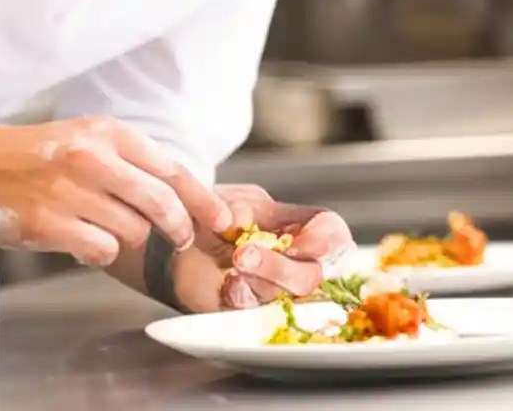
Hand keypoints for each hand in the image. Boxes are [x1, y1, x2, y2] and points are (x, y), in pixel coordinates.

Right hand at [0, 116, 232, 265]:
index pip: (175, 170)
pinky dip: (100, 252)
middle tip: (181, 240)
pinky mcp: (48, 225)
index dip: (205, 201)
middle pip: (163, 204)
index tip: (223, 221)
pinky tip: (80, 240)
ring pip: (134, 231)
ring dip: (128, 238)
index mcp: (110, 134)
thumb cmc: (38, 155)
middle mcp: (93, 159)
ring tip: (101, 226)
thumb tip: (188, 197)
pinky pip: (102, 251)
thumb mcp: (90, 139)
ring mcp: (70, 192)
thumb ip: (134, 162)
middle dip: (180, 228)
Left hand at [170, 185, 353, 312]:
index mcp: (302, 227)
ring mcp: (274, 288)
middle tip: (245, 254)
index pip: (333, 234)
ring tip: (234, 263)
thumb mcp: (229, 200)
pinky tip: (227, 284)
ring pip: (285, 297)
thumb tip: (239, 221)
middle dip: (282, 267)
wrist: (179, 239)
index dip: (325, 241)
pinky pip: (254, 310)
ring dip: (260, 280)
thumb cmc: (215, 215)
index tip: (296, 243)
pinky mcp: (250, 308)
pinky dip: (241, 296)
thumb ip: (239, 209)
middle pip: (312, 275)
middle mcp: (295, 262)